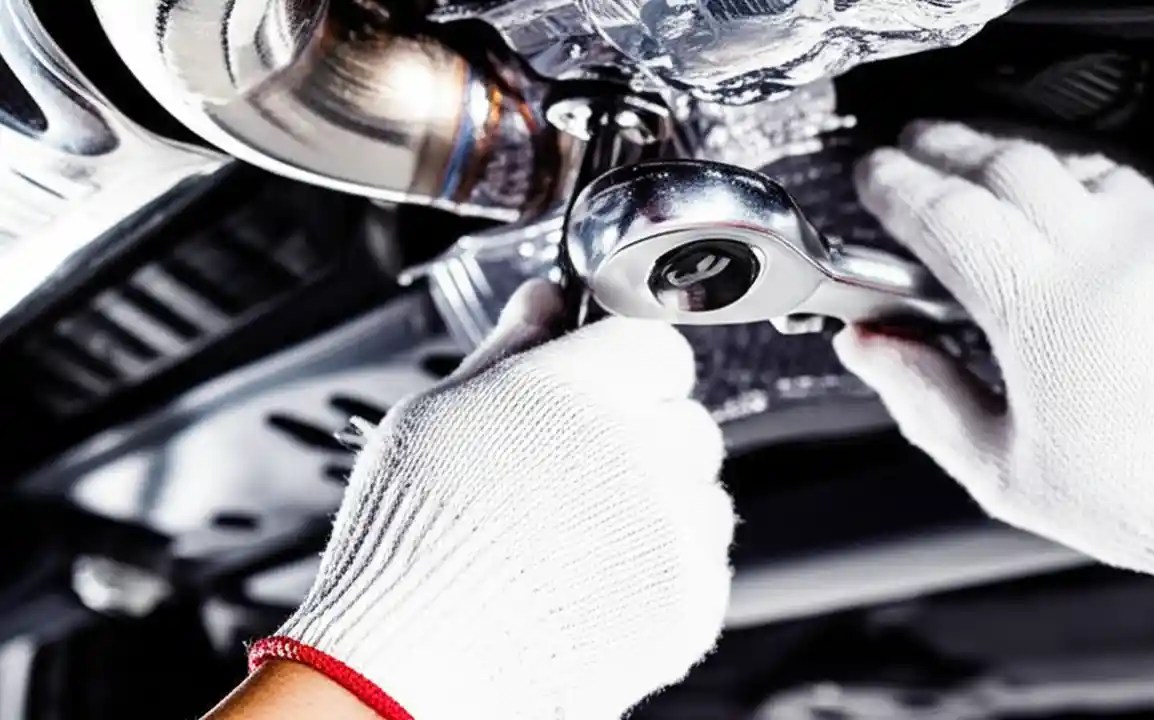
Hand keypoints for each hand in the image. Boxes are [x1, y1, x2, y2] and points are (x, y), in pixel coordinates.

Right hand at [251, 281, 733, 718]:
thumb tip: (545, 301)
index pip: (655, 340)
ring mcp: (679, 529)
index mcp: (592, 385)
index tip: (595, 392)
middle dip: (642, 436)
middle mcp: (651, 448)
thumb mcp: (439, 409)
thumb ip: (511, 346)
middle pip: (683, 417)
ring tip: (577, 536)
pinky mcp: (693, 600)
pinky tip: (595, 578)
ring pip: (700, 491)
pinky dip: (663, 567)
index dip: (622, 365)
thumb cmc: (414, 533)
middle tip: (573, 474)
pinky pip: (702, 562)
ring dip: (657, 502)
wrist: (418, 659)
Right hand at [837, 121, 1153, 633]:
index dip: (898, 186)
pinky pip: (1132, 189)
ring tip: (978, 176)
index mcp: (1048, 313)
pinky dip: (1079, 189)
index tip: (874, 178)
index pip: (949, 214)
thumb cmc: (1152, 498)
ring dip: (1012, 162)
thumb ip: (920, 396)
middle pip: (1007, 163)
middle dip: (946, 149)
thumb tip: (867, 345)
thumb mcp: (1003, 471)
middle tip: (912, 152)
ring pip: (1071, 164)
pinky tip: (1061, 214)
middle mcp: (1115, 257)